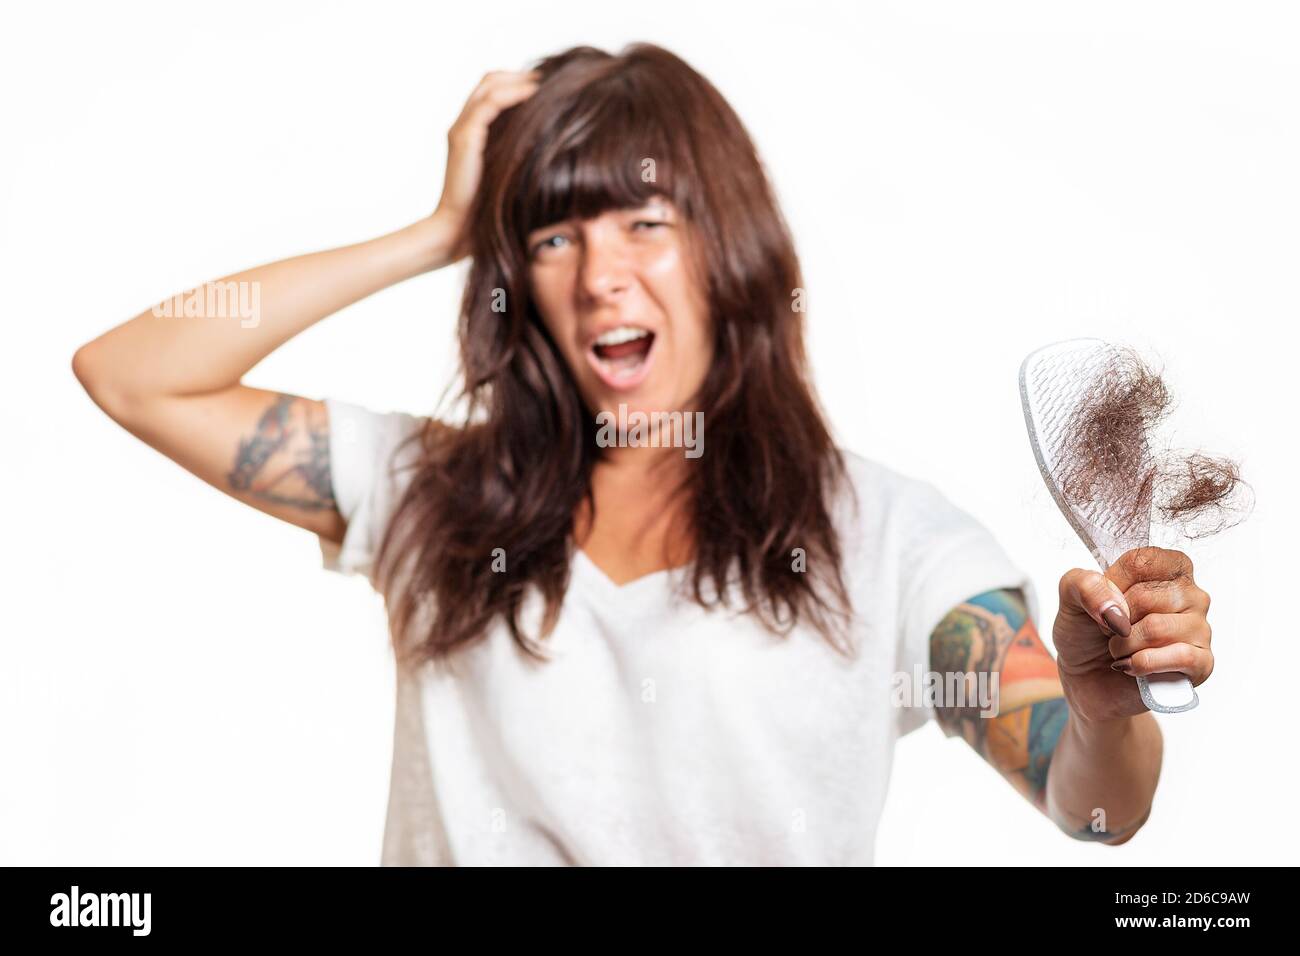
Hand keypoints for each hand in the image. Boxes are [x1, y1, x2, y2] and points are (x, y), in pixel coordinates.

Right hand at [430, 69, 539, 263]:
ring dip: (520, 80)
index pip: (493, 91)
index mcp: (472, 133)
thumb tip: (558, 146)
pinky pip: (489, 104)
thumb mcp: (511, 178)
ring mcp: (461, 130)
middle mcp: (463, 126)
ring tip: (547, 83)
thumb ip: (522, 157)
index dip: (520, 83)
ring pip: (489, 85)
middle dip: (521, 75)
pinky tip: (535, 96)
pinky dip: (512, 94)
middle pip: (490, 81)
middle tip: (552, 79)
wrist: (459, 234)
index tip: (551, 88)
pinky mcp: (463, 139)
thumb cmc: (489, 215)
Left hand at [1052, 547, 1212, 722]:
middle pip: (1146, 596)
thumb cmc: (1086, 632)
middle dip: (1114, 620)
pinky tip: (1133, 666)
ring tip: (1120, 649)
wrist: (1086, 677)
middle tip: (1112, 630)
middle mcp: (1190, 594)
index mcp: (1166, 569)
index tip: (1105, 601)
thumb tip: (1115, 609)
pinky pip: (1180, 657)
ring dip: (1124, 645)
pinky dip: (1143, 664)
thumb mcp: (1070, 597)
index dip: (1111, 585)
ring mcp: (1199, 628)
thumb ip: (1084, 584)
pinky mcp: (1202, 663)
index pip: (1142, 561)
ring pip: (1157, 628)